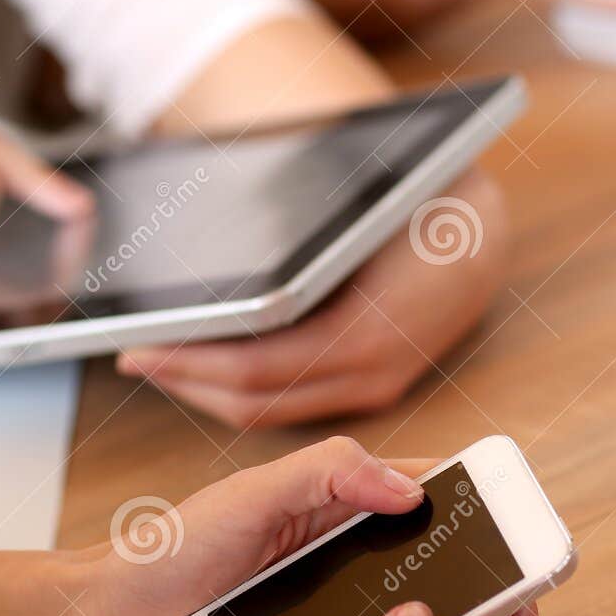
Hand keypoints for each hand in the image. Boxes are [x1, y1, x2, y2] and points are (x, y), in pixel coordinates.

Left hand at [84, 437, 537, 615]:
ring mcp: (332, 609)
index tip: (518, 547)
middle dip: (489, 594)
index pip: (430, 499)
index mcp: (336, 502)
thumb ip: (324, 474)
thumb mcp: (246, 498)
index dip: (483, 518)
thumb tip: (407, 488)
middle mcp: (343, 555)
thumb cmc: (166, 554)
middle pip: (439, 568)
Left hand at [115, 170, 507, 426]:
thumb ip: (293, 246)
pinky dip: (244, 389)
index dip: (191, 362)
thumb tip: (214, 277)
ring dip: (208, 389)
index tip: (137, 345)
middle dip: (186, 380)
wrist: (483, 232)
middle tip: (132, 357)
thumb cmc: (418, 204)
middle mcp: (370, 373)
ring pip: (271, 410)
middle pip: (255, 400)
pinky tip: (209, 364)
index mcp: (365, 332)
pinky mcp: (370, 387)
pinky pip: (294, 401)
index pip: (257, 369)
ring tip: (159, 360)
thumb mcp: (358, 211)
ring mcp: (373, 387)